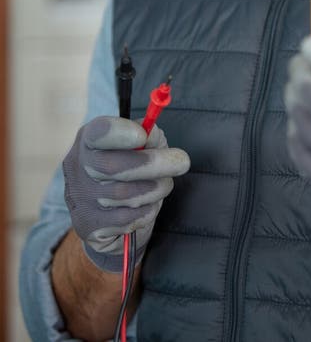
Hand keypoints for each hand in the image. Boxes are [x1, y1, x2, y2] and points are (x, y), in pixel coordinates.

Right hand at [62, 116, 190, 271]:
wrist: (113, 214)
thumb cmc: (132, 167)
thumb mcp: (141, 145)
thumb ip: (148, 135)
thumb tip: (151, 135)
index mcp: (88, 139)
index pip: (99, 133)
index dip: (122, 133)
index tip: (143, 135)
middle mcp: (78, 168)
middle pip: (112, 166)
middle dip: (154, 164)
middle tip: (182, 161)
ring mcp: (80, 199)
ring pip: (124, 194)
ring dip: (155, 189)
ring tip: (164, 184)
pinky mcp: (89, 226)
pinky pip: (127, 218)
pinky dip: (147, 210)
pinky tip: (148, 204)